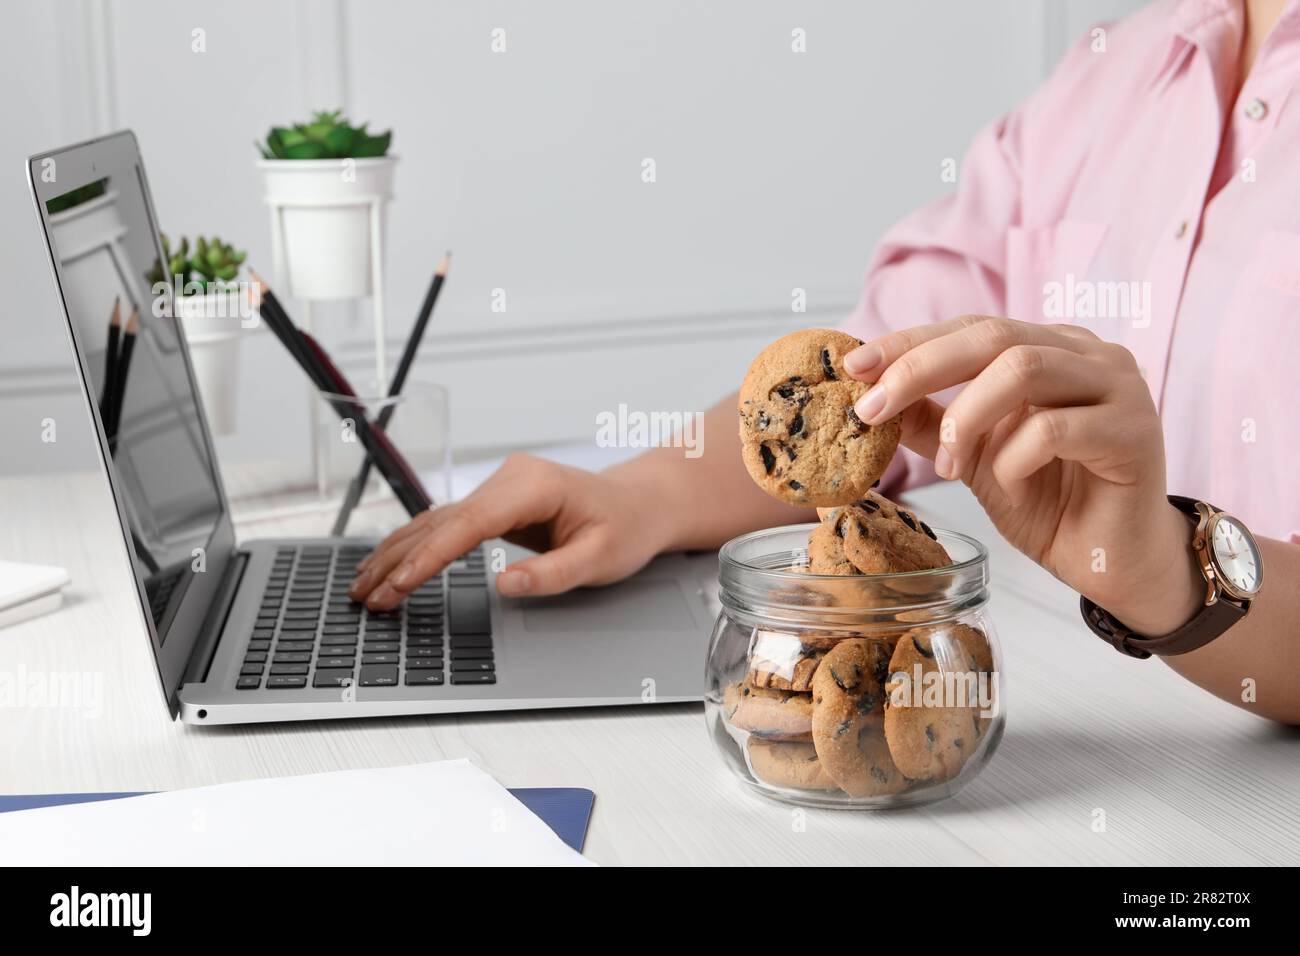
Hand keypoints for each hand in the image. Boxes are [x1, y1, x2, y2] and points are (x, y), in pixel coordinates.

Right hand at [348, 453, 674, 609]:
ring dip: (398, 553)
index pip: (468, 524)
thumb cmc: (626, 528)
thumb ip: (553, 574)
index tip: (401, 585)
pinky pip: (448, 524)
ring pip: (437, 521)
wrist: (641, 503)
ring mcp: (499, 487)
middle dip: (400, 561)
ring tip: (364, 585)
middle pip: (441, 521)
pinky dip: (418, 546)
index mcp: (533, 486)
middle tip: (366, 597)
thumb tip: (504, 584)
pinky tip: (391, 563)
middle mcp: (509, 479)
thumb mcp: (601, 560)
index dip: (429, 557)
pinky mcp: (496, 501)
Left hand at [844, 315, 1202, 635]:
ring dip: (967, 417)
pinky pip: (1056, 427)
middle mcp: (1088, 354)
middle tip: (873, 409)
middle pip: (994, 335)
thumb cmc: (1049, 502)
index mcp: (1050, 347)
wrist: (1111, 561)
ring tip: (949, 466)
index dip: (909, 343)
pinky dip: (1014, 457)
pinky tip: (1008, 485)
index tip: (853, 366)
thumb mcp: (974, 455)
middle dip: (921, 369)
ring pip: (1023, 370)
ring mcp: (1119, 387)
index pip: (971, 326)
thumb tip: (868, 394)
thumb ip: (932, 420)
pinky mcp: (1135, 431)